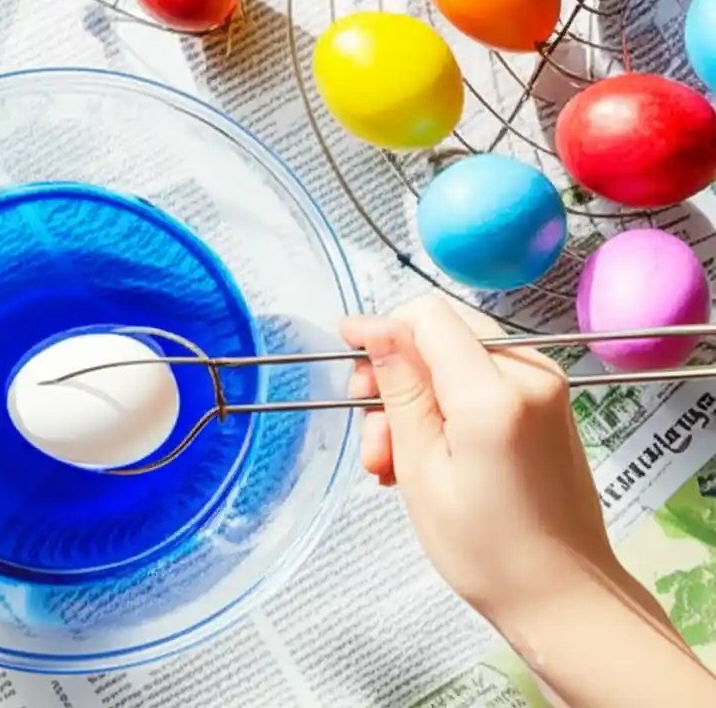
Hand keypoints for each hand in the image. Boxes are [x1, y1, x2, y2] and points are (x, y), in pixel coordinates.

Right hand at [339, 294, 612, 619]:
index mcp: (495, 394)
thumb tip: (377, 332)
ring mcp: (544, 388)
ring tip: (394, 459)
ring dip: (416, 396)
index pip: (427, 317)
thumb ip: (401, 391)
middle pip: (442, 331)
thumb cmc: (490, 550)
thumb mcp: (422, 470)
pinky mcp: (546, 404)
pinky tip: (427, 455)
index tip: (349, 353)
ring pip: (457, 358)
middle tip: (371, 427)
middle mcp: (530, 376)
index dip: (381, 329)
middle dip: (396, 371)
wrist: (560, 594)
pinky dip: (446, 407)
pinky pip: (481, 381)